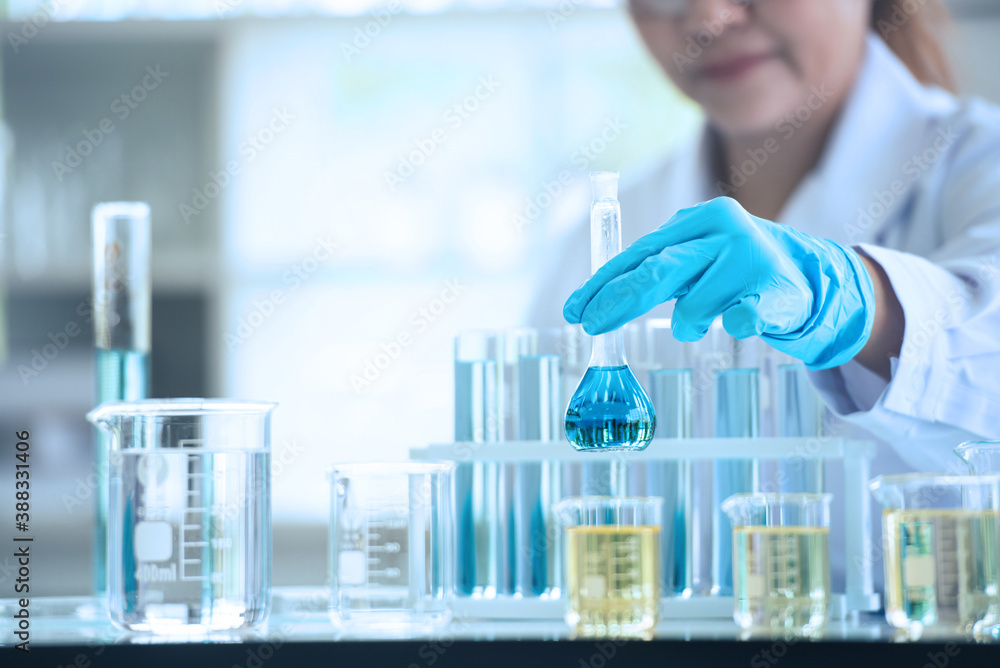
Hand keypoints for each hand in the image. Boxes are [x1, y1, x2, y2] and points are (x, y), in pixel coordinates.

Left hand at [563, 197, 874, 369]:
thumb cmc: (733, 269)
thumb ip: (654, 268)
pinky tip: (738, 320)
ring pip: (692, 308)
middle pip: (659, 271)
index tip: (576, 310)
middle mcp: (726, 232)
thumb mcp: (695, 257)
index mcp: (701, 219)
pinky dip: (730, 325)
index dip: (604, 283)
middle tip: (592, 326)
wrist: (806, 279)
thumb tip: (594, 300)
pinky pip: (737, 320)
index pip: (641, 253)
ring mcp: (751, 260)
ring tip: (708, 316)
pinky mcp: (774, 293)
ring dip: (690, 323)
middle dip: (619, 301)